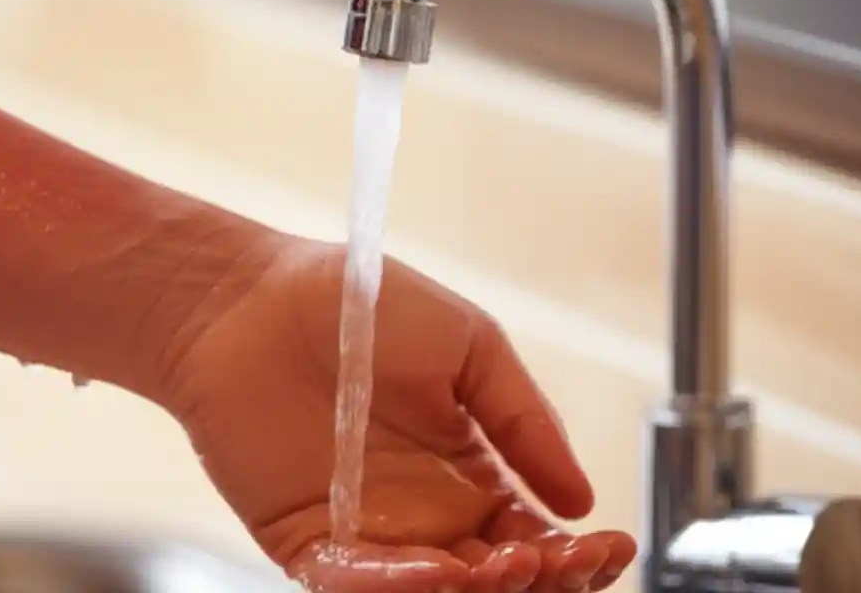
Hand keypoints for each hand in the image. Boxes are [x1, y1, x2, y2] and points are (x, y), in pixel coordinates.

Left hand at [165, 238, 635, 591]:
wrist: (252, 298)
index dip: (579, 555)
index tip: (608, 545)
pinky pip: (358, 587)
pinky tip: (439, 571)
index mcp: (467, 474)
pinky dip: (399, 589)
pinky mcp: (308, 543)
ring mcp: (367, 535)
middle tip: (552, 558)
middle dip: (539, 583)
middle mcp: (423, 516)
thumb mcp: (469, 346)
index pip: (535, 539)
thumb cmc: (360, 306)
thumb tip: (582, 498)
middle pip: (496, 583)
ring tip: (504, 564)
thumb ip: (524, 421)